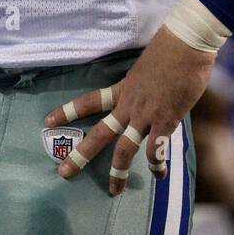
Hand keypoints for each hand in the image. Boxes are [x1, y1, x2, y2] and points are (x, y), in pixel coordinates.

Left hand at [44, 26, 215, 194]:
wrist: (185, 45)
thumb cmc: (169, 50)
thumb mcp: (145, 69)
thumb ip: (141, 87)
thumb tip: (146, 96)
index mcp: (122, 89)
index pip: (89, 101)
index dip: (67, 112)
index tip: (48, 121)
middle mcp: (129, 104)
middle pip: (100, 132)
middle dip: (81, 154)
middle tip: (64, 172)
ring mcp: (145, 114)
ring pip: (125, 148)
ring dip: (118, 171)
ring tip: (113, 190)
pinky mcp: (165, 120)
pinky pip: (157, 149)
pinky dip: (157, 164)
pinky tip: (159, 174)